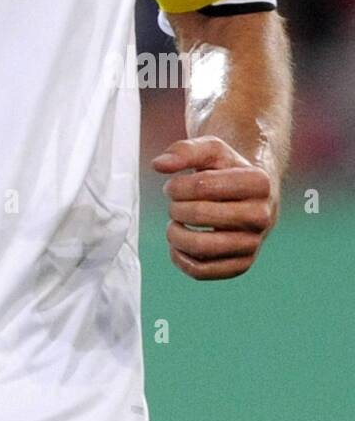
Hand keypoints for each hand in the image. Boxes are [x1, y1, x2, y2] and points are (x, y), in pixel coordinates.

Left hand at [152, 136, 276, 280]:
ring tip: (174, 224)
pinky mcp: (241, 265)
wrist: (250, 195)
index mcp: (258, 183)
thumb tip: (158, 165)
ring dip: (175, 235)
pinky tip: (178, 244)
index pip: (203, 185)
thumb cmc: (227, 169)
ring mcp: (253, 244)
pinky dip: (180, 258)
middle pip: (200, 214)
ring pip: (201, 247)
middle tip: (173, 204)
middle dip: (175, 208)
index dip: (176, 185)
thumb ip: (184, 150)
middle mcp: (262, 216)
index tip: (172, 185)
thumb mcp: (211, 149)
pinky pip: (203, 271)